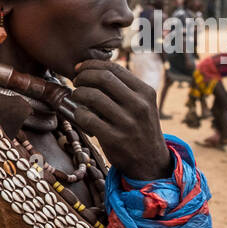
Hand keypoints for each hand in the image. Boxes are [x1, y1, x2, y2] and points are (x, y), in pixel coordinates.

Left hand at [71, 59, 171, 180]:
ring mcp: (127, 122)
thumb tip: (96, 68)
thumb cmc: (140, 128)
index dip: (92, 65)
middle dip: (83, 76)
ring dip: (78, 93)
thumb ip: (125, 88)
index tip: (80, 68)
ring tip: (76, 97)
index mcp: (145, 92)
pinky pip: (87, 118)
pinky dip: (78, 114)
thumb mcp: (142, 104)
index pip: (115, 68)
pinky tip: (79, 115)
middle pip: (103, 78)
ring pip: (93, 96)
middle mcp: (139, 105)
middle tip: (75, 81)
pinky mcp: (114, 139)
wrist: (151, 162)